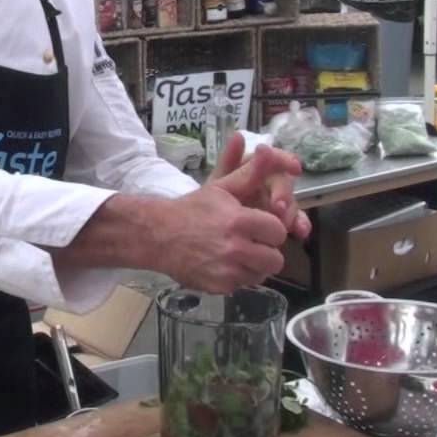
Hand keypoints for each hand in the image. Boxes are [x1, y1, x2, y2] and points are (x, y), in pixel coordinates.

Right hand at [154, 186, 288, 293]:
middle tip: (253, 243)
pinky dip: (237, 277)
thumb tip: (267, 149)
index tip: (261, 227)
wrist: (157, 235)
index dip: (271, 229)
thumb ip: (248, 173)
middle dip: (267, 251)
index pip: (278, 232)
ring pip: (261, 275)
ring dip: (254, 266)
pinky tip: (224, 265)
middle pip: (276, 259)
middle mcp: (236, 248)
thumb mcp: (220, 188)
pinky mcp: (219, 287)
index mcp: (239, 221)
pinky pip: (242, 285)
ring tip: (239, 254)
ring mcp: (227, 271)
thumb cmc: (192, 209)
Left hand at [208, 136, 310, 240]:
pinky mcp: (283, 221)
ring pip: (293, 202)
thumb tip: (238, 134)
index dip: (285, 160)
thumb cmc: (214, 203)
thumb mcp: (218, 183)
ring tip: (286, 224)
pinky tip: (301, 231)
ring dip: (293, 212)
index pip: (275, 158)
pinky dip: (301, 224)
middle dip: (284, 193)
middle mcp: (269, 182)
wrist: (211, 231)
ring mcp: (277, 202)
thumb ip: (228, 161)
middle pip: (286, 182)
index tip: (294, 166)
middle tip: (278, 207)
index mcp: (255, 168)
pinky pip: (296, 220)